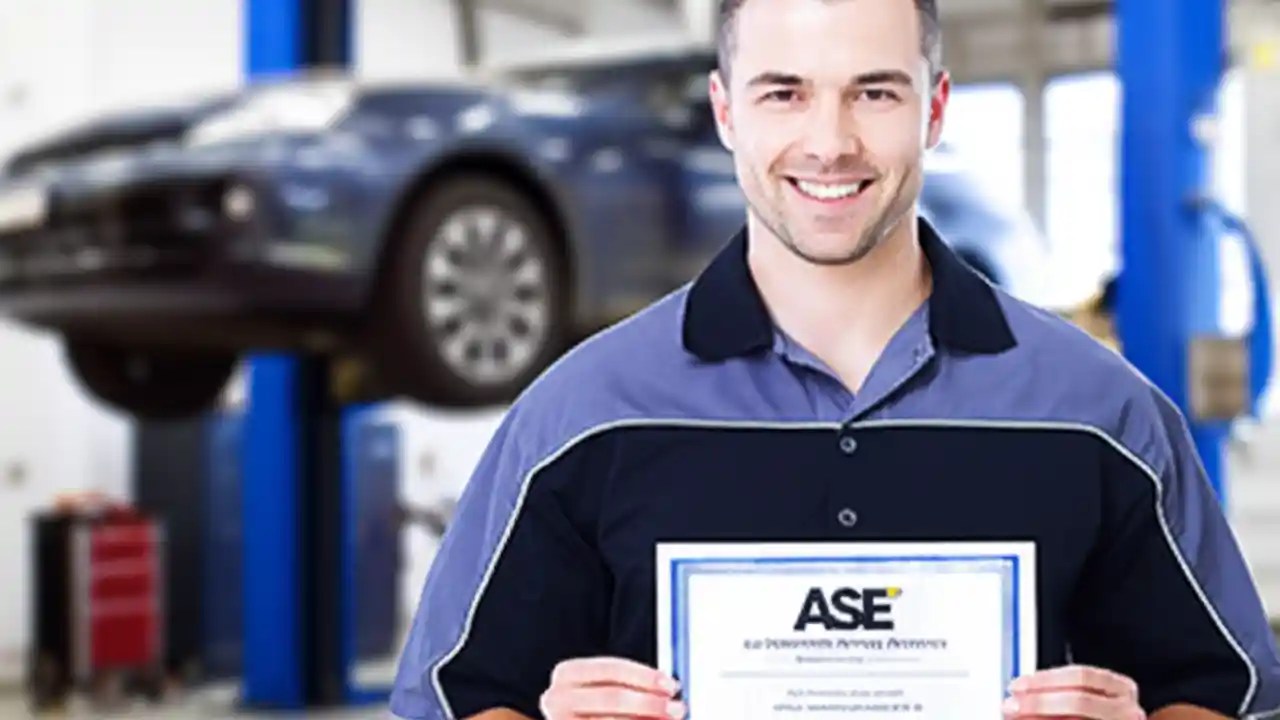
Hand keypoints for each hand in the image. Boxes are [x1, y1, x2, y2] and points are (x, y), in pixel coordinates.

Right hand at [539, 656, 684, 718]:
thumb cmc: (596, 706)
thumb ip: (633, 686)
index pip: (609, 668)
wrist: (575, 718)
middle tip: (676, 707)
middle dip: (649, 703)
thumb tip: (668, 689)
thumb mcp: (606, 688)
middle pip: (611, 697)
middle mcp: (556, 699)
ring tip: (670, 719)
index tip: (670, 685)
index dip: (643, 676)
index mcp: (567, 674)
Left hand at [1004, 665, 1145, 718]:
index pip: (1082, 675)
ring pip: (1076, 717)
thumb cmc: (1093, 712)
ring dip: (1040, 717)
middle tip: (1011, 706)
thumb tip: (1018, 696)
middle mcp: (1129, 709)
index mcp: (1122, 688)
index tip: (1017, 686)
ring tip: (1016, 717)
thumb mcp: (1082, 699)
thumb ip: (1055, 694)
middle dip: (1039, 702)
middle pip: (1080, 700)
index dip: (1045, 680)